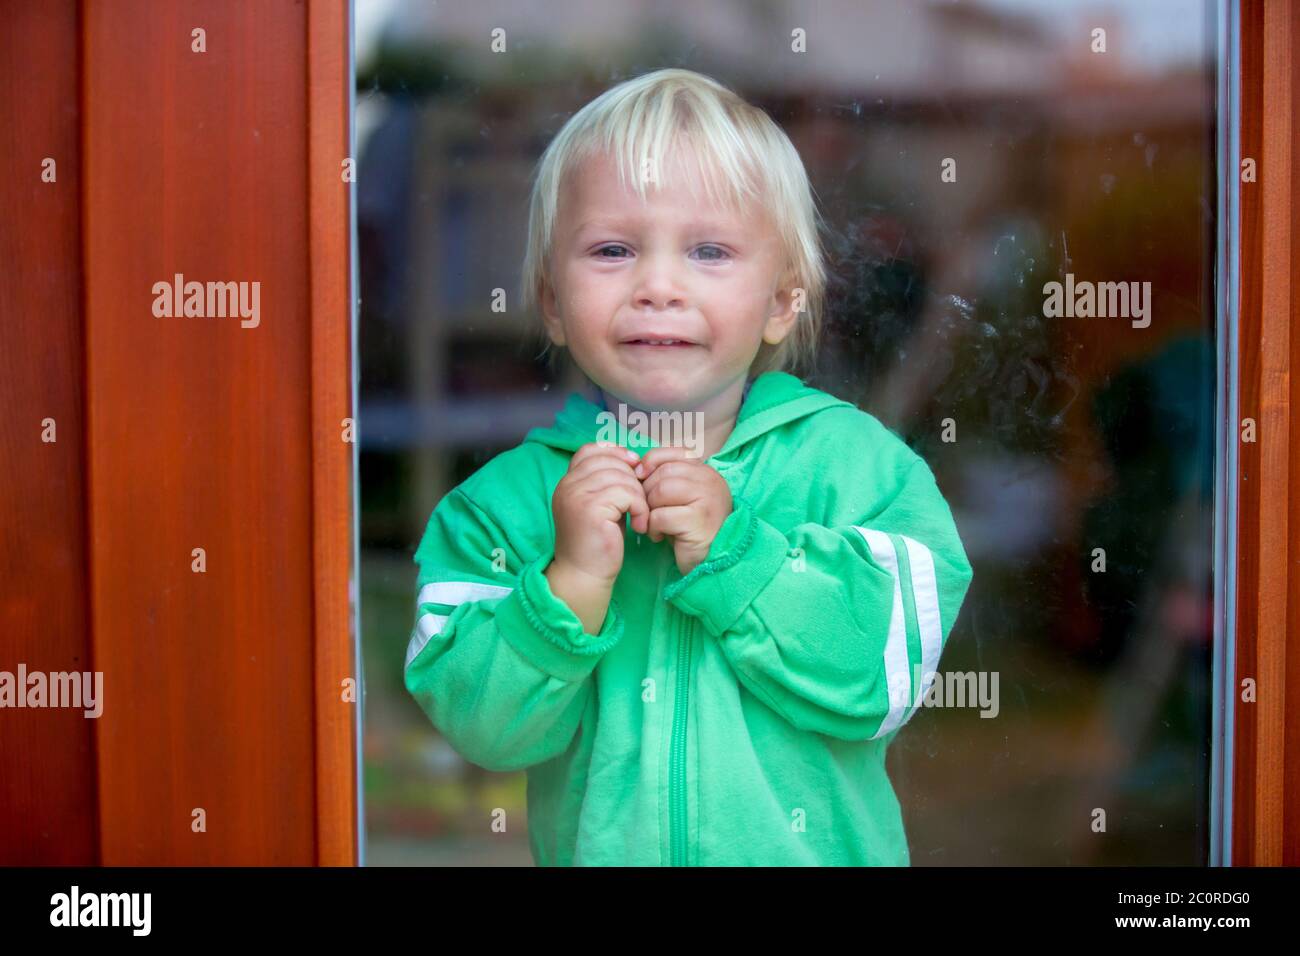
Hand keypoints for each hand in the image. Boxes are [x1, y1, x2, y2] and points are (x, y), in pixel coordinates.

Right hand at [546, 442, 648, 632]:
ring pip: (621, 476)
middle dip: (632, 478)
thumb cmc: (597, 543)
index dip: (615, 454)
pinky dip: (639, 508)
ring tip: (640, 516)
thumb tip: (632, 460)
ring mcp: (577, 496)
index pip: (589, 450)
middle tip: (639, 502)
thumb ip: (607, 482)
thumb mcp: (599, 505)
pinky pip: (626, 494)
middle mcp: (568, 485)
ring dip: (638, 496)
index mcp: (567, 482)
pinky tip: (638, 525)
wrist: (584, 575)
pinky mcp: (591, 509)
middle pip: (609, 461)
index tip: (632, 470)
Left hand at [634, 446, 732, 574]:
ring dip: (650, 510)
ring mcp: (707, 499)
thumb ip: (666, 478)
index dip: (651, 462)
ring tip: (655, 524)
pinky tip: (660, 536)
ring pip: (661, 491)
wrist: (712, 561)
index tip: (640, 478)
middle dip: (647, 492)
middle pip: (663, 473)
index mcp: (705, 471)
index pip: (674, 452)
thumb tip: (637, 468)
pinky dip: (654, 528)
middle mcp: (710, 480)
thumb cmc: (689, 528)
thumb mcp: (679, 497)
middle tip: (648, 511)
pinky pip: (661, 516)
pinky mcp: (699, 520)